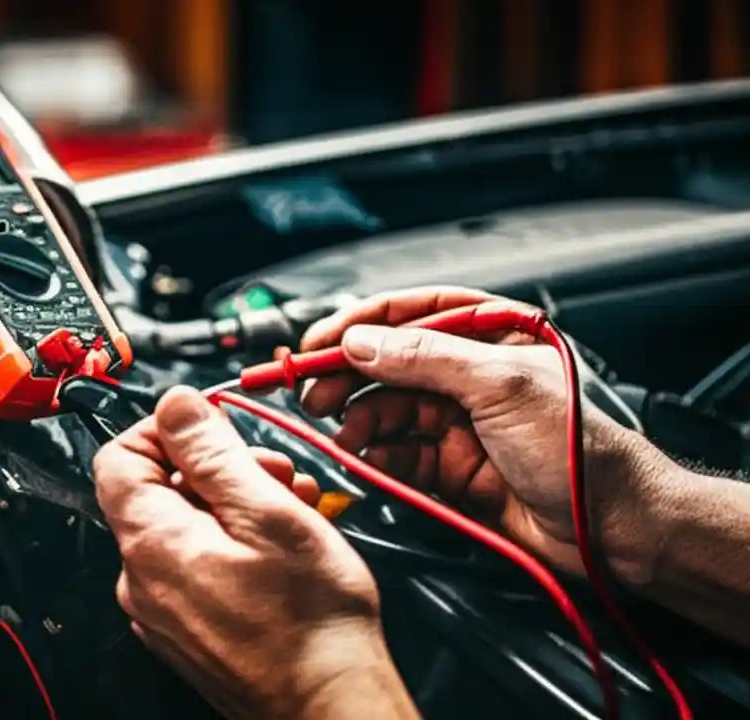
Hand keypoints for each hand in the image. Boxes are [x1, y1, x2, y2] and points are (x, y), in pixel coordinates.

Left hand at [93, 387, 416, 719]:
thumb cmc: (311, 624)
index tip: (213, 428)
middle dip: (218, 469)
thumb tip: (175, 405)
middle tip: (275, 473)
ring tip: (292, 508)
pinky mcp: (188, 632)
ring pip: (185, 528)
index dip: (165, 430)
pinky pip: (196, 567)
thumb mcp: (266, 512)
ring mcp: (163, 612)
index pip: (118, 457)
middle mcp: (143, 581)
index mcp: (151, 543)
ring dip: (235, 505)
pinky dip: (233, 545)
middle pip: (158, 491)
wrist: (331, 706)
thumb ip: (212, 453)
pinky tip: (280, 548)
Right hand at [300, 287, 671, 583]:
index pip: (409, 312)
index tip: (315, 344)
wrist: (612, 527)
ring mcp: (458, 421)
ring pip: (387, 411)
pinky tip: (370, 464)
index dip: (358, 324)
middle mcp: (469, 373)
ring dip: (360, 424)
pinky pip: (397, 455)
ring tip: (347, 439)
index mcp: (490, 333)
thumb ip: (423, 358)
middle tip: (313, 396)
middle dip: (348, 378)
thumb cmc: (579, 449)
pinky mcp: (450, 467)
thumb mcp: (498, 386)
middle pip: (388, 364)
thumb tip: (361, 342)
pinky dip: (378, 459)